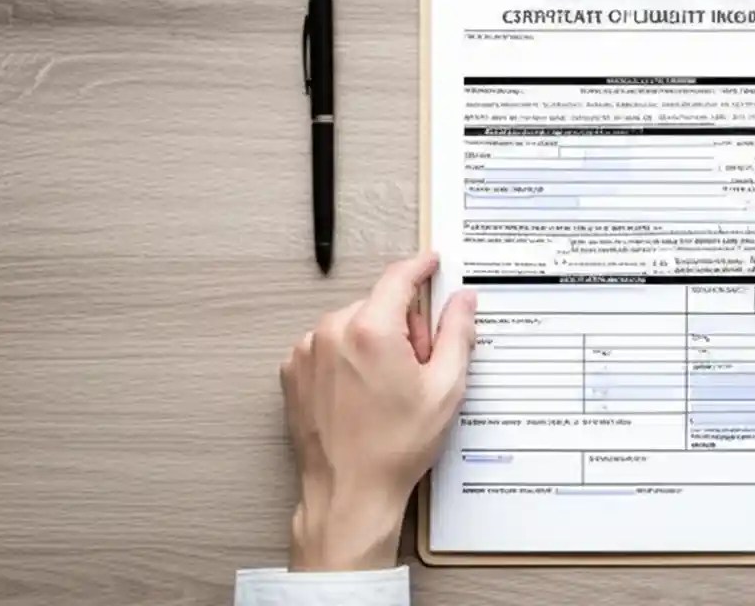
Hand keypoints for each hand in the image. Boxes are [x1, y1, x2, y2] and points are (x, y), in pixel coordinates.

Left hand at [280, 253, 476, 570]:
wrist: (350, 492)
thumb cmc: (395, 447)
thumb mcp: (445, 388)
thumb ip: (457, 333)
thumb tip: (462, 301)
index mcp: (371, 330)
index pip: (399, 278)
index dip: (420, 266)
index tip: (431, 262)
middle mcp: (332, 332)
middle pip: (378, 307)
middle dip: (403, 328)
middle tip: (418, 370)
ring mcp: (306, 352)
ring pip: (353, 326)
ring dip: (374, 344)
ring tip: (387, 391)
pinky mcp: (292, 372)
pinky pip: (328, 347)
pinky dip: (347, 360)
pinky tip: (361, 396)